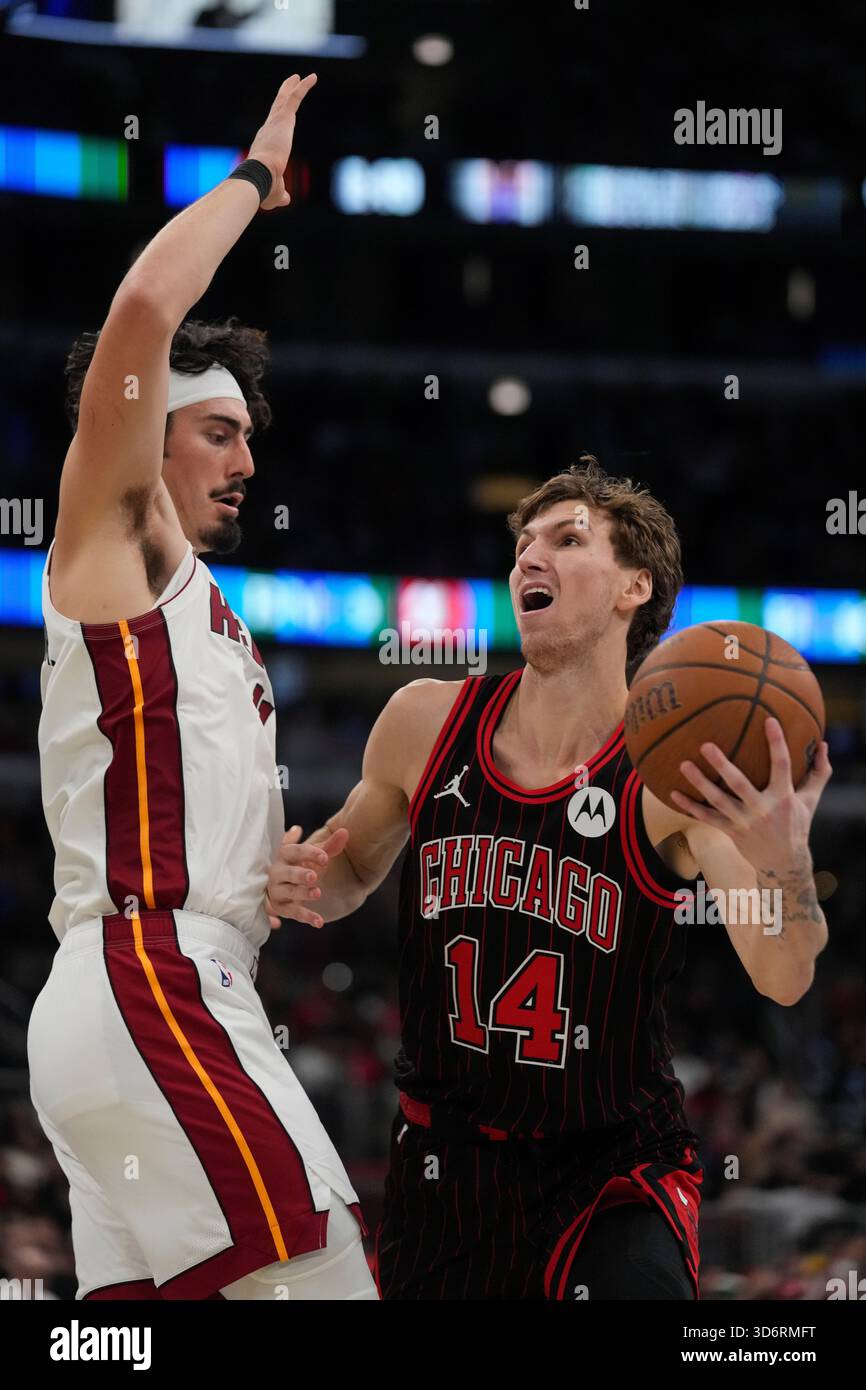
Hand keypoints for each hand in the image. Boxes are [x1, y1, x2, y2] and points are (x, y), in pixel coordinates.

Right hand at [248, 73, 316, 211]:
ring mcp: (274, 123)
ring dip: (292, 87)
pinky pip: (294, 97)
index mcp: (265, 145)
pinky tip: (312, 77)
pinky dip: (303, 86)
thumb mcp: (275, 193)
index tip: (281, 114)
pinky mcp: (283, 118)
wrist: (260, 176)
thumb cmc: (264, 187)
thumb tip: (285, 200)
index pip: (272, 129)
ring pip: (284, 99)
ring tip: (299, 78)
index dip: (277, 120)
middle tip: (289, 85)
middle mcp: (267, 130)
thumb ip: (281, 194)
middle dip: (282, 96)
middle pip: (276, 108)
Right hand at [264, 823, 347, 929]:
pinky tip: (320, 922)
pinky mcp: (281, 907)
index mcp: (285, 854)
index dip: (310, 854)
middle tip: (314, 877)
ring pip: (289, 892)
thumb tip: (345, 832)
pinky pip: (293, 913)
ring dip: (302, 894)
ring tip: (317, 893)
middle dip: (300, 875)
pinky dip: (306, 917)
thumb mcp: (315, 855)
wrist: (286, 883)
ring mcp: (277, 890)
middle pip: (288, 873)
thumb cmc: (302, 864)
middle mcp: (277, 872)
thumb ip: (329, 846)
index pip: (296, 851)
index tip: (326, 858)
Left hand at [670, 717, 831, 868]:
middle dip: (721, 765)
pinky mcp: (731, 831)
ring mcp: (744, 821)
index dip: (777, 743)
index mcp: (783, 797)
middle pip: (739, 784)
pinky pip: (707, 818)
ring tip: (684, 764)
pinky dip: (690, 806)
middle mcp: (762, 809)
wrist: (784, 863)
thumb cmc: (797, 824)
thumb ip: (818, 772)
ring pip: (718, 801)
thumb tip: (824, 744)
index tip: (769, 720)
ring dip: (699, 783)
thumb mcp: (810, 800)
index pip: (781, 765)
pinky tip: (673, 792)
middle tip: (705, 745)